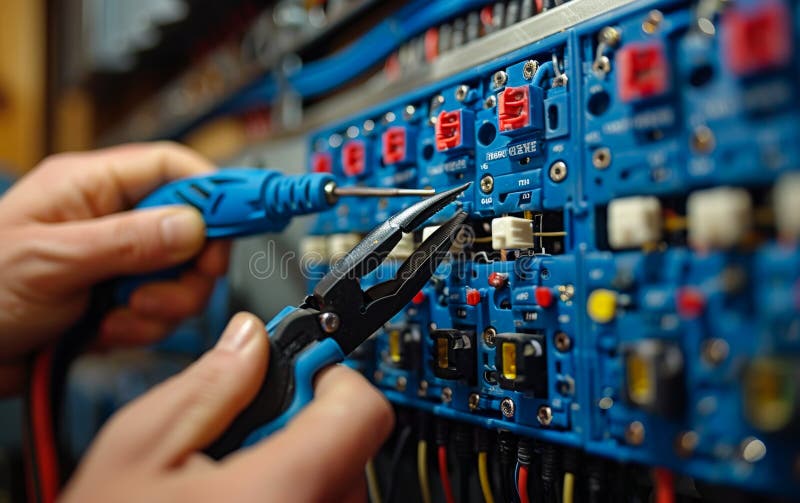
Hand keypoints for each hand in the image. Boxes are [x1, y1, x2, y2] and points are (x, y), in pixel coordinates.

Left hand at [0, 142, 229, 393]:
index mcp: (91, 187)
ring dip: (164, 303)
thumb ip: (128, 240)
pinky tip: (108, 328)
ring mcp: (116, 262)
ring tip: (124, 312)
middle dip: (190, 265)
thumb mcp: (52, 260)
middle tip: (171, 285)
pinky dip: (144, 325)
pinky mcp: (117, 299)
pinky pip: (160, 308)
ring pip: (181, 274)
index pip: (174, 168)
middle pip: (192, 228)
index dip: (217, 190)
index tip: (252, 214)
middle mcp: (111, 220)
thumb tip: (193, 225)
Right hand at [61, 312, 393, 501]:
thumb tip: (252, 341)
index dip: (331, 375)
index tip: (304, 370)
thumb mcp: (137, 451)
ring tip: (229, 487)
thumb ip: (209, 385)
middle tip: (243, 438)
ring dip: (297, 471)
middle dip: (303, 427)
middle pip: (350, 449)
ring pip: (338, 486)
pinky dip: (293, 501)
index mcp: (280, 494)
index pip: (363, 409)